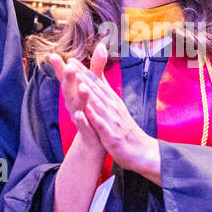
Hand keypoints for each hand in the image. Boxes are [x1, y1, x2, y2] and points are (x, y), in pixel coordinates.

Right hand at [48, 42, 109, 149]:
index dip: (60, 67)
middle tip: (70, 67)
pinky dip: (81, 119)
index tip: (54, 55)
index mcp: (73, 91)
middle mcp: (72, 102)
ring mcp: (78, 116)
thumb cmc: (90, 109)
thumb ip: (96, 67)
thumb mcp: (93, 85)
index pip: (66, 77)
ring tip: (83, 87)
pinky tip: (80, 114)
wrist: (94, 139)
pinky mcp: (86, 129)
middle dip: (69, 79)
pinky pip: (82, 124)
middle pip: (68, 89)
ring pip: (76, 105)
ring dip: (79, 96)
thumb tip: (101, 45)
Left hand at [72, 45, 160, 184]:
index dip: (85, 71)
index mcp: (112, 100)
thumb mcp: (116, 109)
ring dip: (88, 93)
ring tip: (77, 82)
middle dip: (83, 77)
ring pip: (99, 105)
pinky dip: (95, 118)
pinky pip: (102, 125)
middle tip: (70, 64)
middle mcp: (113, 107)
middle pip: (96, 90)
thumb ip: (105, 95)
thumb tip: (96, 81)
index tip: (72, 59)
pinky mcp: (112, 136)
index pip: (97, 83)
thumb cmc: (125, 130)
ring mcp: (113, 121)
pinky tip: (86, 112)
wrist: (142, 151)